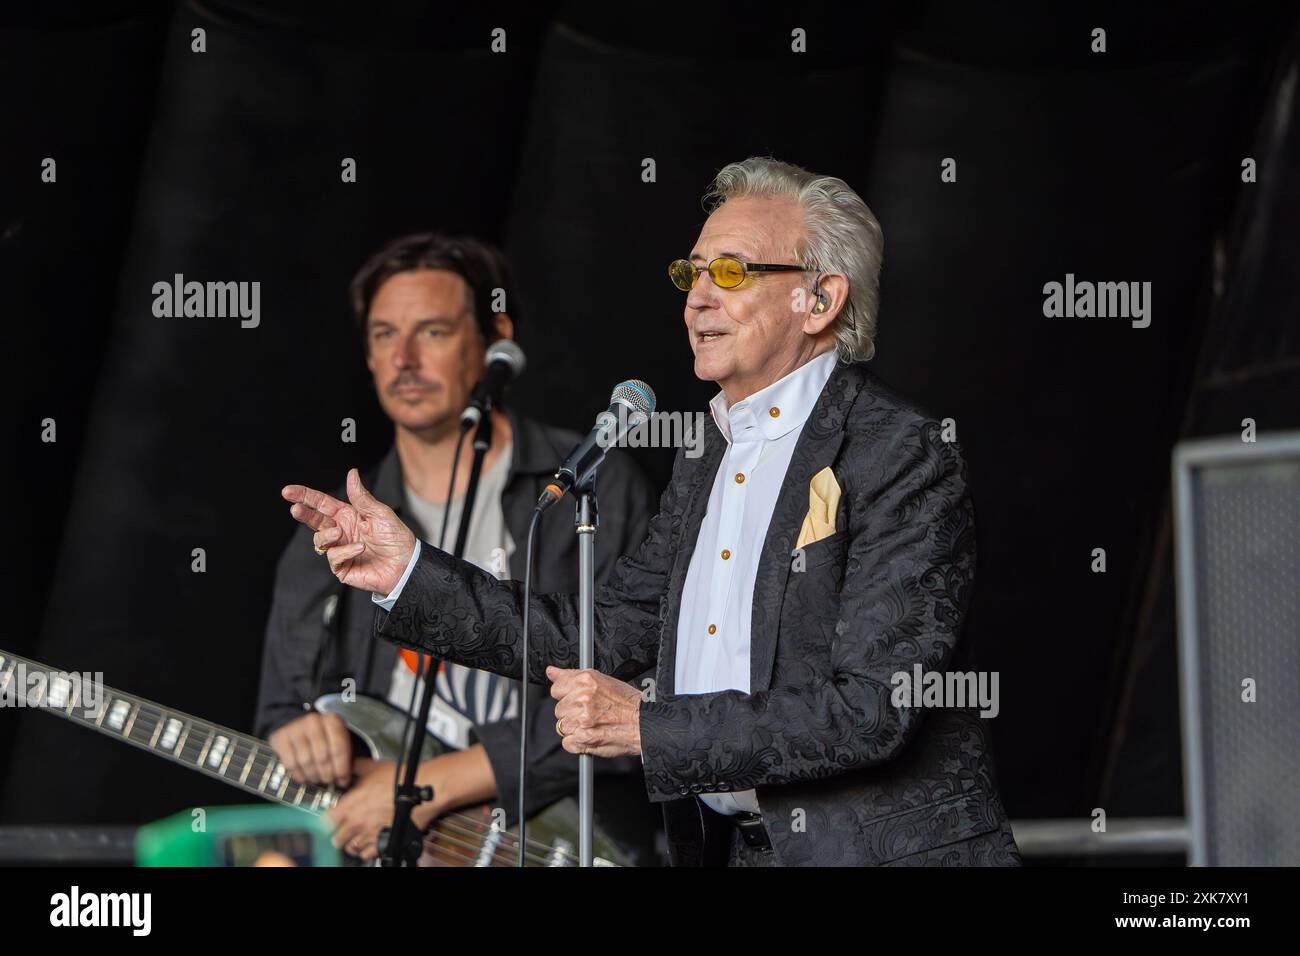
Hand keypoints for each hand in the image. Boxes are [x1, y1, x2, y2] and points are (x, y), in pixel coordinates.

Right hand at [267, 712, 351, 787]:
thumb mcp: (336, 737)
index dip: (342, 769)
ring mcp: (296, 729)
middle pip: (322, 757)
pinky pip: (291, 764)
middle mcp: (314, 722)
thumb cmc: (321, 735)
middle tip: (329, 781)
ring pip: (306, 762)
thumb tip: (344, 780)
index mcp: (332, 721)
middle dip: (328, 775)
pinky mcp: (281, 738)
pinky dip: (300, 775)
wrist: (294, 722)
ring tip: (317, 779)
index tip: (343, 781)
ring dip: (313, 776)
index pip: (339, 749)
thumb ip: (342, 754)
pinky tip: (305, 778)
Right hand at [282, 468, 415, 595]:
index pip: (322, 504)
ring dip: (328, 535)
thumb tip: (352, 473)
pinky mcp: (342, 567)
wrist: (406, 566)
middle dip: (303, 513)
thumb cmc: (397, 539)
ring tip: (339, 534)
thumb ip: (362, 497)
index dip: (306, 496)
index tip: (288, 491)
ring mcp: (340, 550)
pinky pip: (333, 557)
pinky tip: (360, 549)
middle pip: (315, 520)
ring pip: (320, 540)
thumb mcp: (381, 513)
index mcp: (349, 516)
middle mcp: (342, 532)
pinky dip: (344, 551)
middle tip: (295, 508)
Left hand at [325, 748, 496, 862]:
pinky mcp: (384, 842)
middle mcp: (357, 822)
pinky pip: (367, 855)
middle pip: (336, 839)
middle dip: (338, 835)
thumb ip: (356, 766)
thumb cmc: (401, 778)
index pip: (326, 821)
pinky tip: (369, 843)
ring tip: (355, 838)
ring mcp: (370, 834)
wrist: (423, 789)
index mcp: (351, 804)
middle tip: (343, 831)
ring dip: (352, 844)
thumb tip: (346, 762)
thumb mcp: (373, 767)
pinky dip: (366, 851)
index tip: (331, 819)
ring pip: (351, 848)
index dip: (328, 821)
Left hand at [547, 666, 641, 757]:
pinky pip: (567, 742)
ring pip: (562, 726)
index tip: (578, 699)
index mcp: (587, 681)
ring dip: (575, 728)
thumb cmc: (628, 703)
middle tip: (591, 713)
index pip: (557, 688)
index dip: (567, 695)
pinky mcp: (582, 740)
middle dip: (572, 712)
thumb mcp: (602, 680)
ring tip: (594, 724)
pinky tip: (592, 735)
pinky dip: (577, 742)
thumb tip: (551, 672)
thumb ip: (572, 676)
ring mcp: (581, 720)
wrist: (645, 724)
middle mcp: (583, 699)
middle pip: (559, 709)